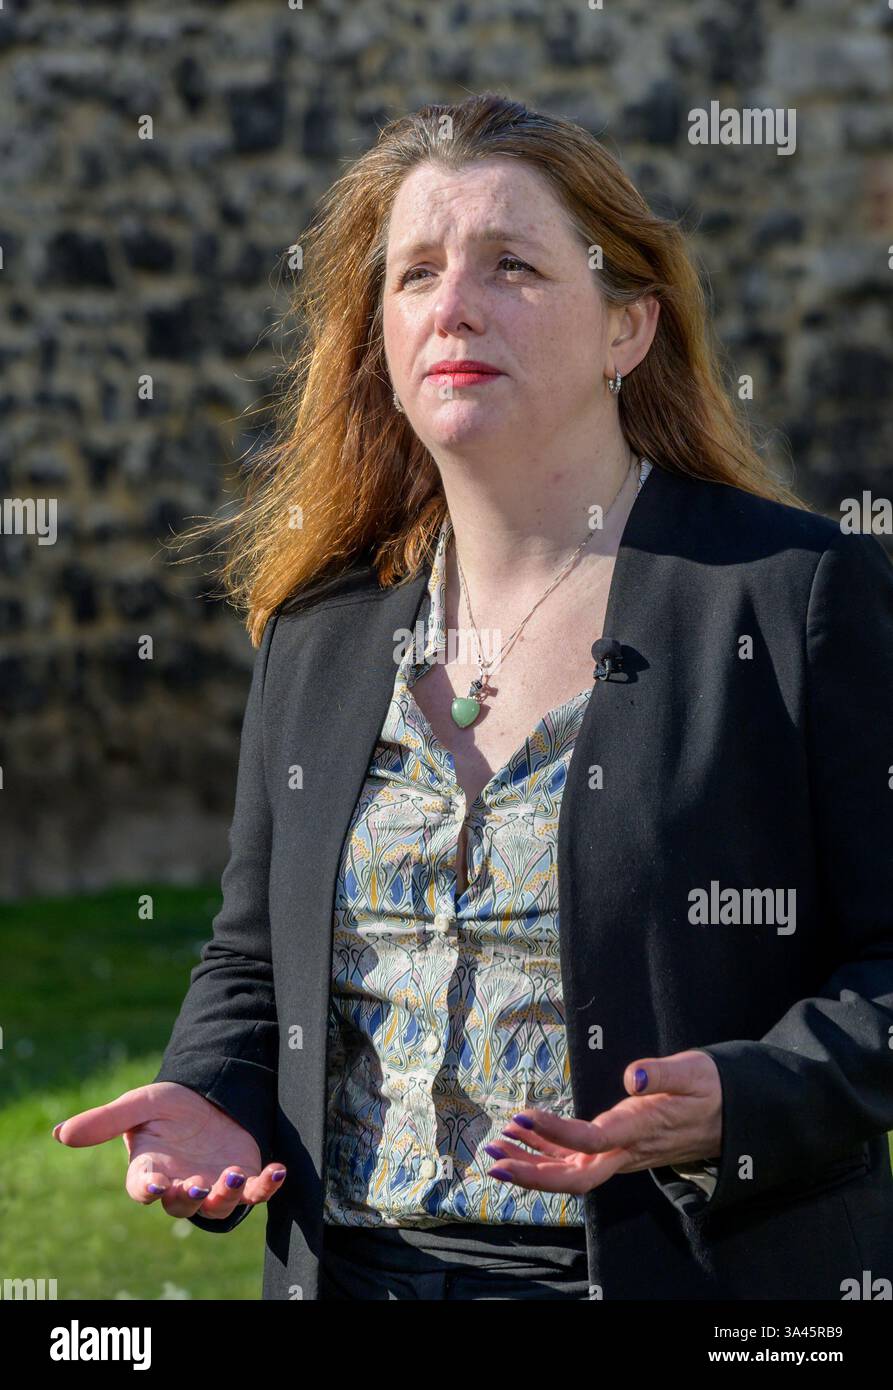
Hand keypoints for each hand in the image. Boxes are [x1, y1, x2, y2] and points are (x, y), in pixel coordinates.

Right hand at [52, 1082, 286, 1219]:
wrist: (209, 1096)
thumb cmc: (169, 1105)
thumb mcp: (139, 1104)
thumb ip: (105, 1120)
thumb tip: (59, 1134)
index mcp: (150, 1169)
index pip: (143, 1188)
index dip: (148, 1190)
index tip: (156, 1184)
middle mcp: (180, 1184)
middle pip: (181, 1205)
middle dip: (189, 1198)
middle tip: (196, 1184)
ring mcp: (213, 1185)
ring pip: (218, 1205)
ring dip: (227, 1195)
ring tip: (235, 1174)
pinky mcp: (243, 1178)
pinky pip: (256, 1192)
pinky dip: (267, 1186)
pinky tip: (278, 1171)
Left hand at [485, 1050, 721, 1194]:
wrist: (732, 1115)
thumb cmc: (710, 1088)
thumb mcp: (693, 1070)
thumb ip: (662, 1072)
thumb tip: (633, 1077)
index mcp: (641, 1128)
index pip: (592, 1140)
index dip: (555, 1133)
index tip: (521, 1117)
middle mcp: (627, 1151)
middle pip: (575, 1177)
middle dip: (532, 1173)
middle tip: (494, 1158)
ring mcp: (622, 1156)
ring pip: (572, 1174)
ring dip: (531, 1165)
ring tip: (495, 1149)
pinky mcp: (618, 1152)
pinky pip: (578, 1161)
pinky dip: (547, 1152)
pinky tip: (522, 1136)